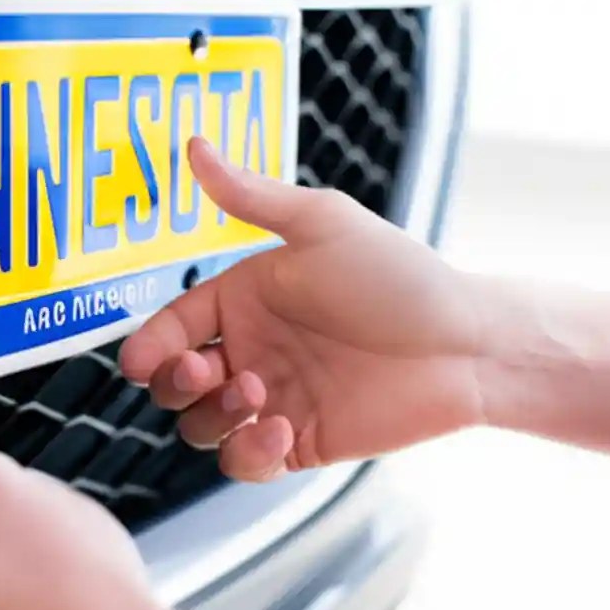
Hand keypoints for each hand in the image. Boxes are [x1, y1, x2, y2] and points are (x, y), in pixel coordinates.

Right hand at [120, 137, 485, 480]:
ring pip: (200, 426)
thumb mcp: (322, 226)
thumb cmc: (400, 276)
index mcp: (244, 300)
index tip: (143, 359)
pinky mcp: (297, 443)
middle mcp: (250, 350)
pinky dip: (248, 454)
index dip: (149, 346)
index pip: (172, 327)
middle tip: (207, 372)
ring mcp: (271, 400)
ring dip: (212, 417)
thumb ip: (251, 196)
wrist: (466, 346)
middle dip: (174, 384)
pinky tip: (281, 431)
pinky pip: (244, 462)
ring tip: (256, 395)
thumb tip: (195, 147)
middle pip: (173, 384)